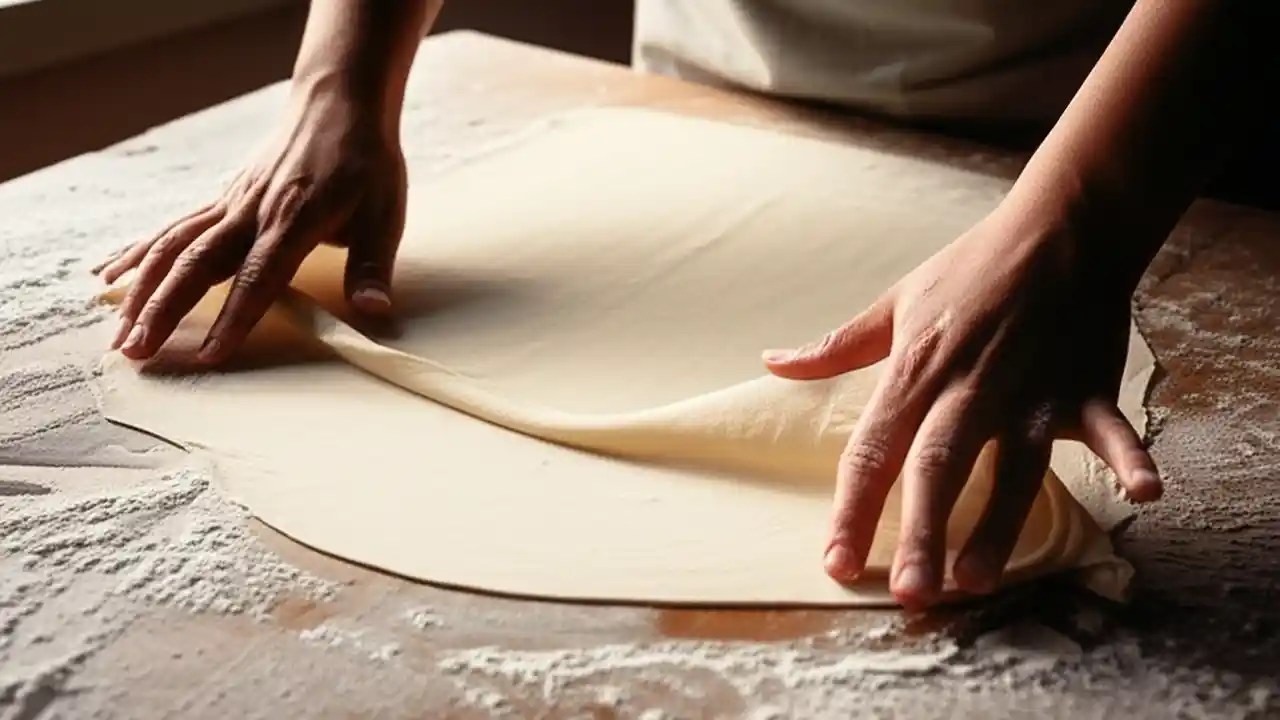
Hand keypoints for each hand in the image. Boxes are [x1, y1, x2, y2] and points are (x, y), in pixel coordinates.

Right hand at [94, 90, 407, 363]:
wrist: (338, 103)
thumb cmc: (365, 161)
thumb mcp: (384, 214)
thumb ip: (371, 265)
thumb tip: (375, 309)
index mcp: (293, 221)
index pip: (259, 277)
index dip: (234, 317)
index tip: (210, 354)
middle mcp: (250, 213)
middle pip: (196, 265)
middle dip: (163, 311)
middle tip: (134, 352)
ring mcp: (230, 204)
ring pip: (173, 247)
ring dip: (142, 290)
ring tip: (118, 332)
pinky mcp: (221, 199)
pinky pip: (172, 228)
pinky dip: (138, 252)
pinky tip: (112, 276)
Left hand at [763, 209, 1161, 608]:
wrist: (1059, 228)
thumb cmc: (971, 268)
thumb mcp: (894, 302)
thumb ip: (835, 347)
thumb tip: (774, 362)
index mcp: (916, 373)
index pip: (873, 450)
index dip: (852, 509)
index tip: (837, 562)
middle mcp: (970, 390)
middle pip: (938, 468)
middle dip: (922, 533)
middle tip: (910, 594)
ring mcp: (1032, 393)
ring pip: (1013, 469)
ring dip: (998, 525)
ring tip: (978, 581)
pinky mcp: (1086, 389)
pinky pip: (1110, 431)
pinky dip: (1130, 458)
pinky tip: (1145, 495)